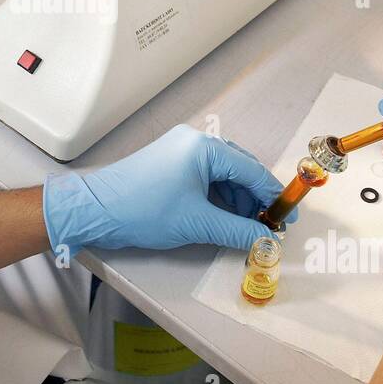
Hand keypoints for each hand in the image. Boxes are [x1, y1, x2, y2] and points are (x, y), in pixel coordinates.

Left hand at [42, 125, 283, 254]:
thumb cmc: (143, 210)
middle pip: (238, 169)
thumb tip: (266, 241)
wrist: (95, 210)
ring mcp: (179, 151)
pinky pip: (204, 177)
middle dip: (255, 198)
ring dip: (236, 200)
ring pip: (222, 174)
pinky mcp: (168, 163)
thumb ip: (237, 230)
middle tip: (268, 225)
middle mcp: (193, 142)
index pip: (251, 169)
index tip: (287, 219)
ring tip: (246, 227)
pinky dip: (217, 197)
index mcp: (203, 147)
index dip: (272, 196)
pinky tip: (223, 218)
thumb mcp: (196, 223)